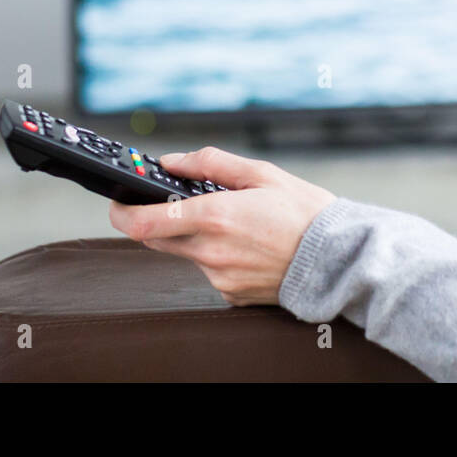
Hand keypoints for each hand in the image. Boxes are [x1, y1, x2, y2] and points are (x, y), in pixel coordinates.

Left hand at [109, 146, 336, 305]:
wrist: (338, 259)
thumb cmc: (306, 213)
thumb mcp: (262, 173)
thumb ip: (210, 163)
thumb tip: (172, 161)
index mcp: (214, 216)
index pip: (142, 223)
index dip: (120, 211)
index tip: (118, 201)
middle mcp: (210, 251)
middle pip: (157, 239)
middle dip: (161, 220)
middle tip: (183, 205)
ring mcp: (219, 277)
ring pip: (188, 253)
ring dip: (200, 237)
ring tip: (241, 226)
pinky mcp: (230, 295)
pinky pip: (211, 271)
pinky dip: (221, 257)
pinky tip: (251, 247)